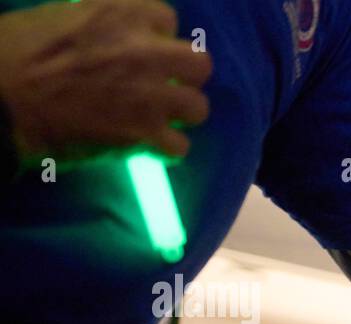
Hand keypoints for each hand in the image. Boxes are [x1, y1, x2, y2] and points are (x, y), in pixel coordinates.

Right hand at [0, 0, 211, 160]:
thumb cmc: (14, 52)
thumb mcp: (59, 15)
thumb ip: (99, 23)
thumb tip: (113, 36)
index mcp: (121, 13)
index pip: (166, 19)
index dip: (156, 38)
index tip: (141, 50)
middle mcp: (145, 51)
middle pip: (199, 63)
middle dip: (183, 76)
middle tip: (162, 86)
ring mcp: (149, 95)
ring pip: (197, 107)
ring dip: (179, 115)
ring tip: (157, 119)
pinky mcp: (143, 134)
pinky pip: (179, 148)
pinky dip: (164, 151)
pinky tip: (146, 147)